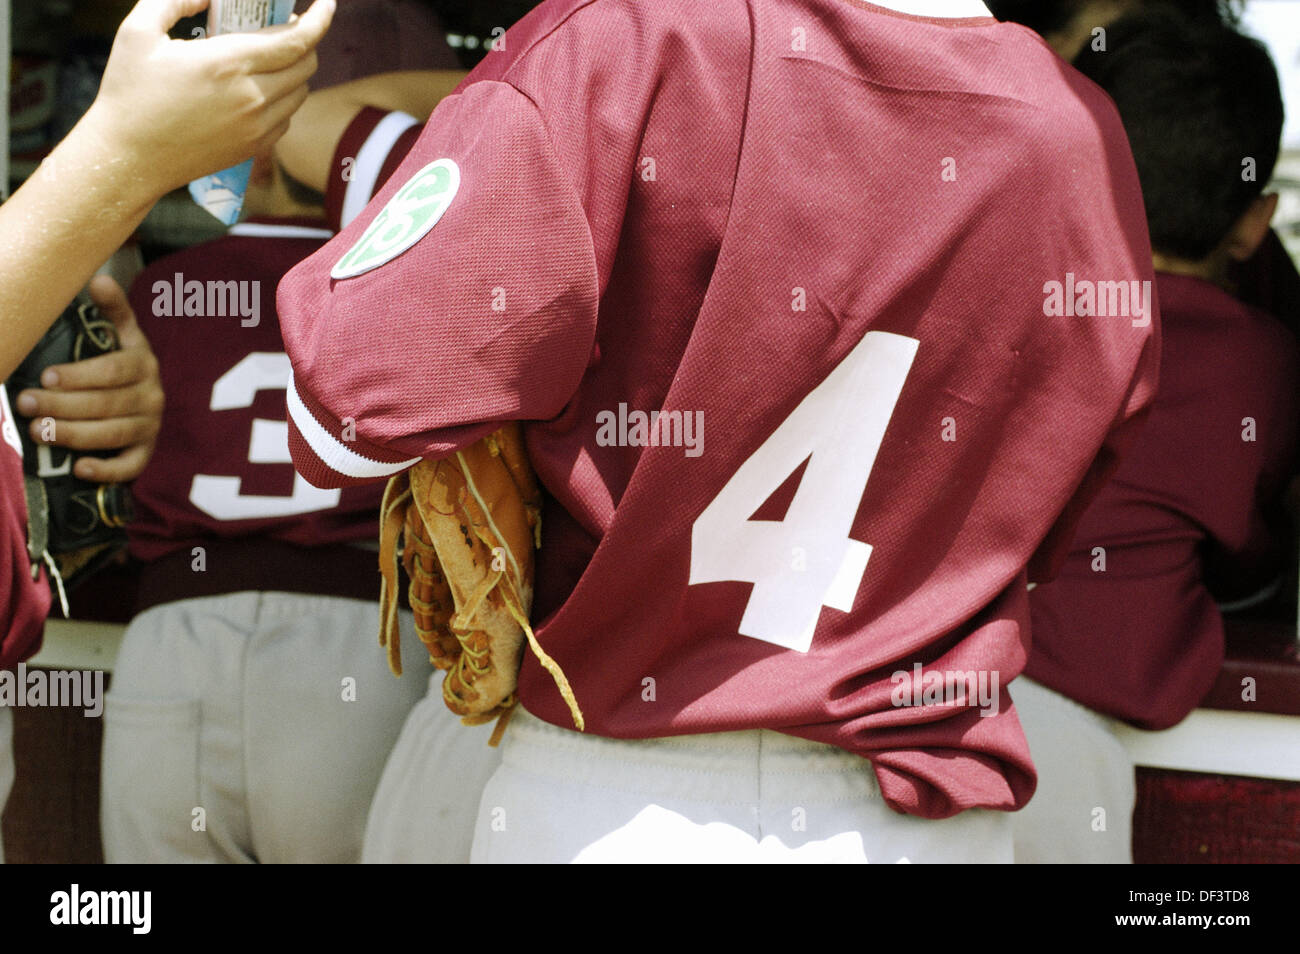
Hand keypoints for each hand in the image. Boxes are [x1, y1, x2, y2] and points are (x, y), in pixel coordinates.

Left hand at [15, 276, 163, 483]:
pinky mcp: (146, 453)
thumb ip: (113, 310)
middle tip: (25, 403)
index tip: (46, 375)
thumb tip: (100, 280)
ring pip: (113, 434)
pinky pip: (131, 466)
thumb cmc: (118, 364)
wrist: (142, 399)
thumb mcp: (121, 334)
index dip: (80, 375)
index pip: (114, 370)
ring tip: (38, 431)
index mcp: (144, 363)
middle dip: (63, 405)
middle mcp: (152, 396)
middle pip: (108, 404)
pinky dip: (107, 470)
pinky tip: (80, 468)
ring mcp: (150, 427)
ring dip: (74, 434)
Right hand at [80, 0, 335, 195]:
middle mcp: (251, 96)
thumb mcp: (138, 31)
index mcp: (228, 62)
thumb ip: (175, 1)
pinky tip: (259, 88)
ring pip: (301, 92)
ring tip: (269, 57)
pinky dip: (284, 98)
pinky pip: (287, 117)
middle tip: (283, 26)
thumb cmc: (128, 92)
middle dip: (304, 40)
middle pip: (307, 64)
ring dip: (295, 69)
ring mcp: (256, 126)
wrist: (128, 157)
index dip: (319, 18)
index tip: (327, 4)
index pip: (297, 39)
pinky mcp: (254, 148)